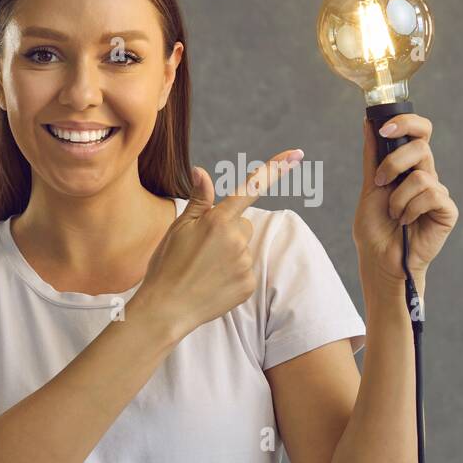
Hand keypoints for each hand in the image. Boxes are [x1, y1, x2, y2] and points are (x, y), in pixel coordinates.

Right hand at [133, 148, 302, 340]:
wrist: (166, 308)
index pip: (251, 188)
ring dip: (230, 253)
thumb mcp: (179, 227)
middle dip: (228, 231)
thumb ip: (199, 200)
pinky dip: (233, 274)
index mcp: (219, 221)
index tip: (297, 153)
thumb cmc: (167, 264)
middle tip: (202, 249)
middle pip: (244, 224)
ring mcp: (245, 263)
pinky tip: (213, 283)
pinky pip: (246, 270)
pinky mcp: (249, 285)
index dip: (275, 168)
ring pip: (244, 248)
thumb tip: (202, 171)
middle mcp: (237, 240)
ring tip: (204, 268)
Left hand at [353, 114, 457, 289]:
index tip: (383, 128)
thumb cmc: (374, 229)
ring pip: (421, 175)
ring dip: (398, 197)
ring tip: (393, 214)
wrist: (380, 260)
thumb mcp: (369, 187)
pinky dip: (411, 208)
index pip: (418, 132)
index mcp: (409, 167)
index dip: (406, 123)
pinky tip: (405, 222)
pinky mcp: (447, 210)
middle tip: (380, 181)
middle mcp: (426, 176)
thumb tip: (368, 123)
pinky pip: (431, 194)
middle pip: (421, 146)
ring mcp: (437, 193)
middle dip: (394, 161)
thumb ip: (372, 156)